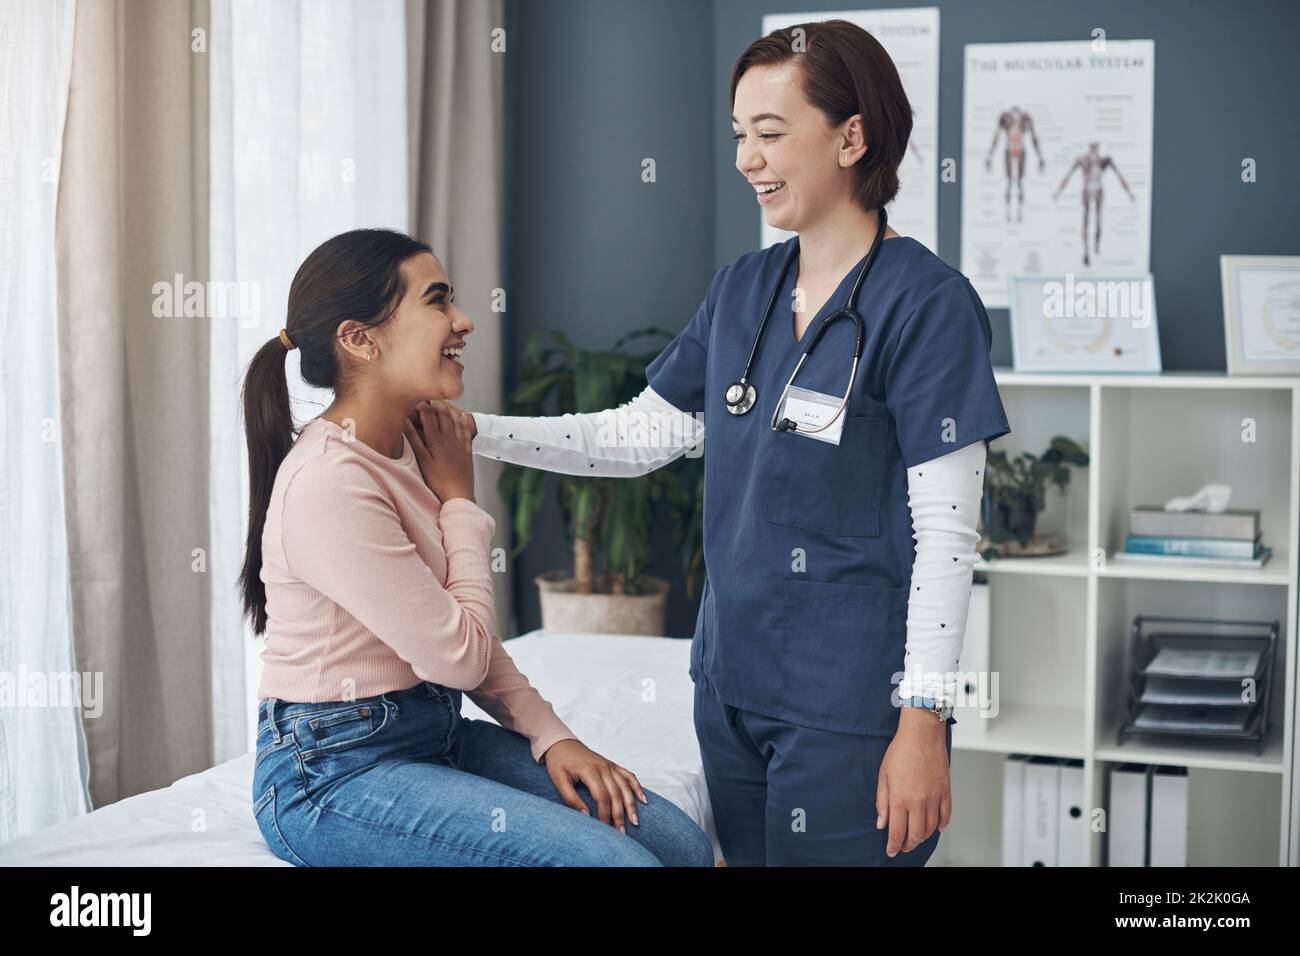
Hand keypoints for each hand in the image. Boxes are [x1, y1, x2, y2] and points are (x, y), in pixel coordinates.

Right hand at [404, 400, 475, 503]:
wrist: (458, 495)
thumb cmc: (436, 480)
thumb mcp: (422, 461)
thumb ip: (414, 440)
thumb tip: (405, 423)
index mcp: (436, 440)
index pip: (428, 416)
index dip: (422, 405)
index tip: (416, 397)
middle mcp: (449, 438)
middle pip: (443, 415)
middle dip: (436, 403)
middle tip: (429, 395)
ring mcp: (460, 444)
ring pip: (455, 420)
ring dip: (449, 409)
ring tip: (443, 401)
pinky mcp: (467, 451)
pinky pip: (467, 431)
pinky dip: (464, 421)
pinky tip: (463, 416)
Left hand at [540, 738, 647, 833]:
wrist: (562, 742)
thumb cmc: (559, 762)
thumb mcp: (558, 780)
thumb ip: (571, 798)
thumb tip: (586, 816)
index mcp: (590, 770)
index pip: (602, 796)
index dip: (605, 814)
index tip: (605, 829)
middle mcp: (603, 767)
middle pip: (616, 794)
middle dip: (620, 815)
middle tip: (621, 833)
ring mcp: (610, 765)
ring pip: (625, 786)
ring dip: (631, 805)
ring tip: (634, 822)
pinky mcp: (612, 765)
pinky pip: (629, 776)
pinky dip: (637, 787)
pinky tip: (643, 800)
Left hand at [876, 709, 951, 856]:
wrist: (922, 735)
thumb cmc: (900, 751)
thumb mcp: (883, 776)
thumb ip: (882, 802)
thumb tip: (881, 823)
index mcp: (899, 799)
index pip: (897, 831)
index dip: (893, 845)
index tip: (891, 851)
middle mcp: (918, 802)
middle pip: (915, 835)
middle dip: (908, 844)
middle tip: (903, 846)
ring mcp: (934, 798)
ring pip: (931, 829)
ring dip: (923, 837)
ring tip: (916, 837)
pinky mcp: (945, 792)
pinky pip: (946, 816)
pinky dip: (941, 825)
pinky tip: (936, 828)